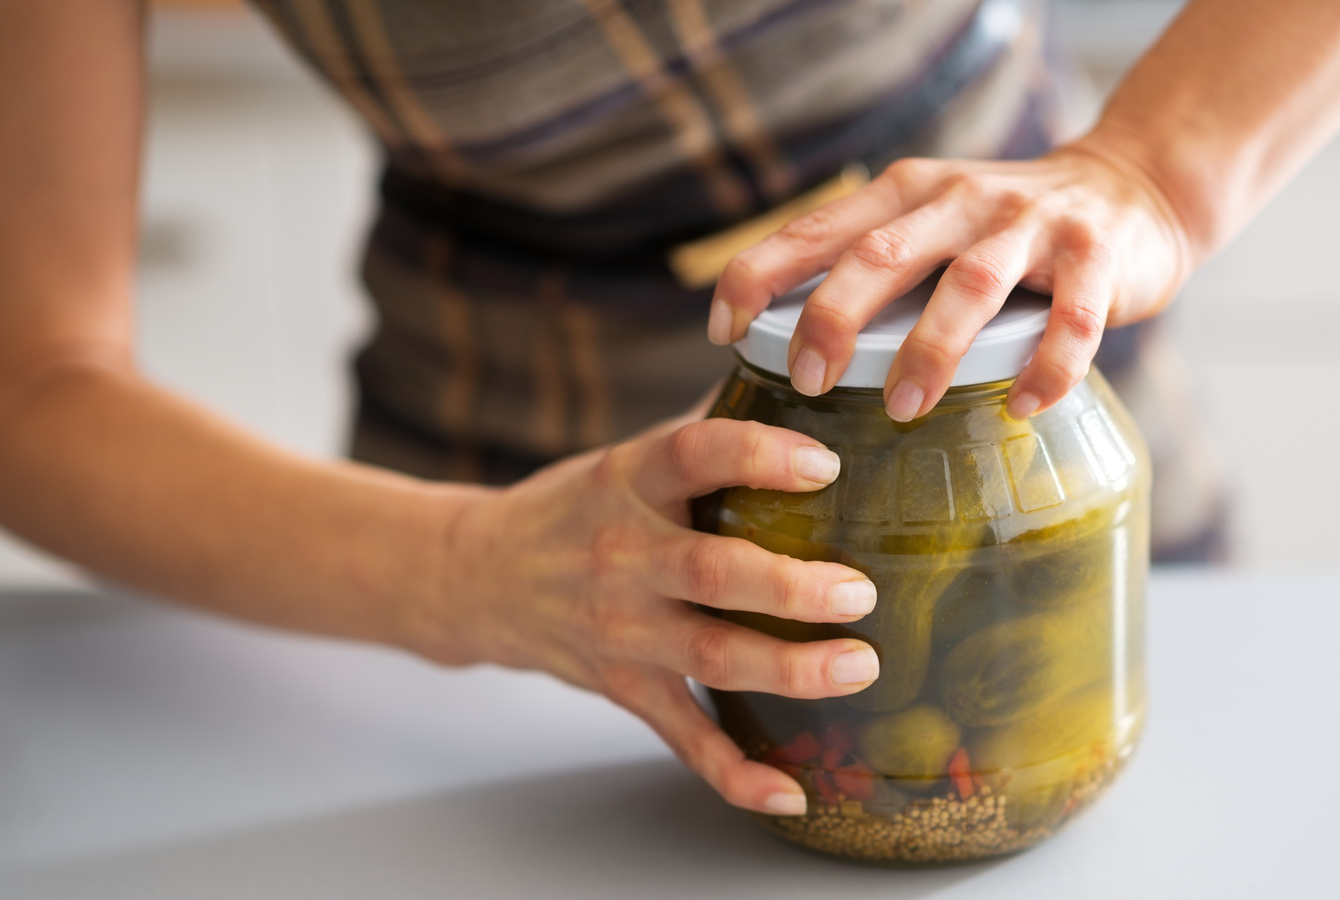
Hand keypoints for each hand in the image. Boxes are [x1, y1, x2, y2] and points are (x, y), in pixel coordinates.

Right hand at [435, 414, 878, 815]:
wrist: (478, 577)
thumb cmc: (573, 509)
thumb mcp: (626, 458)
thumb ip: (704, 434)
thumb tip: (801, 386)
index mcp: (630, 481)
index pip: (693, 455)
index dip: (758, 455)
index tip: (823, 463)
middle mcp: (624, 555)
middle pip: (713, 571)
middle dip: (791, 586)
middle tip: (859, 591)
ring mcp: (623, 629)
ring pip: (711, 655)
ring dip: (789, 668)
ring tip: (860, 666)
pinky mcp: (625, 686)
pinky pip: (683, 737)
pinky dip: (735, 772)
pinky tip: (791, 789)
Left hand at [708, 140, 1193, 420]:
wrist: (1132, 187)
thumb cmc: (1005, 230)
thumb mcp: (931, 223)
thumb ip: (874, 264)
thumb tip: (787, 343)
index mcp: (907, 194)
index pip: (817, 228)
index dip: (762, 274)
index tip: (725, 330)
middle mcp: (961, 200)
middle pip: (883, 255)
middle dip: (835, 317)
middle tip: (807, 380)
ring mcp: (1030, 226)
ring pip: (969, 286)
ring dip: (931, 350)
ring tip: (902, 408)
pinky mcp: (1095, 257)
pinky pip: (1070, 319)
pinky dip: (1047, 366)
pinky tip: (1023, 407)